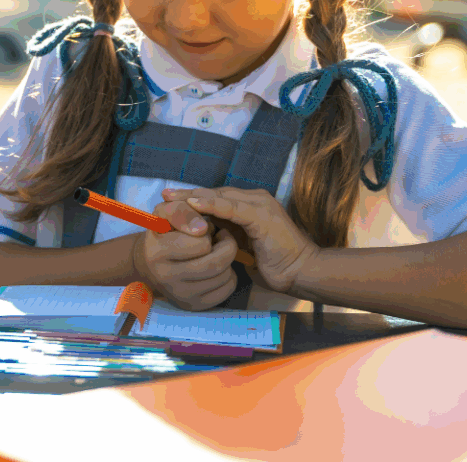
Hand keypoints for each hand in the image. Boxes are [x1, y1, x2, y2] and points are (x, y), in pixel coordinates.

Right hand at [131, 204, 238, 310]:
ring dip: (227, 259)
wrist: (151, 262)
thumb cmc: (163, 232)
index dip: (208, 230)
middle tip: (220, 237)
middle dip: (225, 246)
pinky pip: (227, 289)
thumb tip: (203, 228)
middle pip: (216, 263)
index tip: (203, 227)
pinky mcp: (194, 306)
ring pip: (224, 276)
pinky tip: (216, 267)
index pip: (201, 243)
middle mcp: (166, 278)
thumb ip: (182, 211)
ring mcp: (181, 295)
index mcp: (157, 252)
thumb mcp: (166, 212)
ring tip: (215, 251)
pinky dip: (229, 275)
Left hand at [162, 187, 321, 297]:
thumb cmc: (276, 264)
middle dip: (189, 194)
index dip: (194, 199)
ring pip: (219, 197)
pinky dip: (210, 205)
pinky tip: (193, 205)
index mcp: (251, 206)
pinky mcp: (261, 215)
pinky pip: (230, 208)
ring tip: (172, 198)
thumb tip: (208, 237)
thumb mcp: (246, 247)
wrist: (302, 272)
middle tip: (164, 195)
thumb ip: (230, 236)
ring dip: (194, 197)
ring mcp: (259, 205)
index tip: (171, 202)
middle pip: (215, 193)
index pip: (217, 198)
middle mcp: (255, 200)